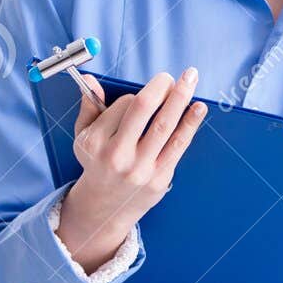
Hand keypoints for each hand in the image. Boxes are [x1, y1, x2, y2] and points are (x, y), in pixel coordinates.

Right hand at [56, 68, 206, 270]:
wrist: (105, 207)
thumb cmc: (97, 164)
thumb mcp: (83, 137)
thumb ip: (89, 107)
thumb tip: (89, 79)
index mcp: (95, 142)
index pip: (123, 106)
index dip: (135, 95)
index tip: (139, 98)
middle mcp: (117, 156)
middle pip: (143, 110)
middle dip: (160, 87)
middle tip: (169, 75)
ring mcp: (140, 168)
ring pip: (164, 126)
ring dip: (180, 98)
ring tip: (190, 78)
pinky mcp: (159, 178)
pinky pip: (178, 146)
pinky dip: (190, 124)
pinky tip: (199, 107)